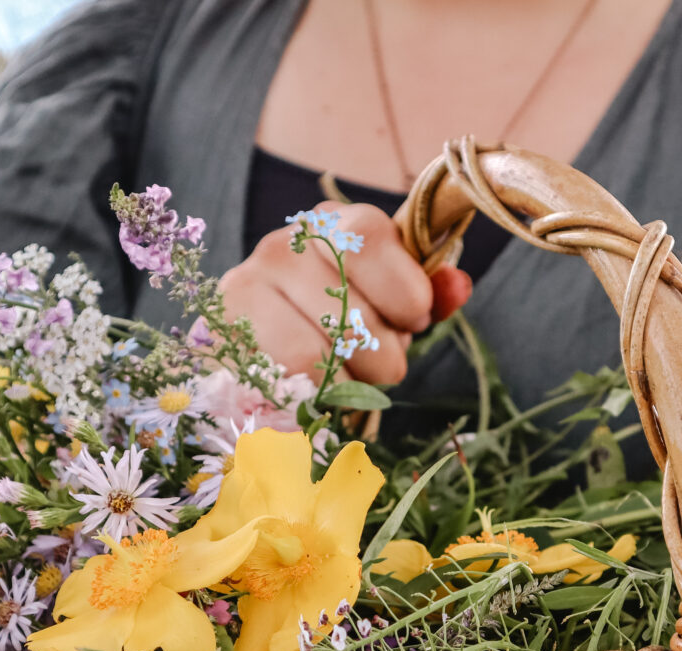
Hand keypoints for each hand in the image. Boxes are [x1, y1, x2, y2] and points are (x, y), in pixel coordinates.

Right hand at [217, 201, 469, 384]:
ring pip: (322, 355)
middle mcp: (282, 246)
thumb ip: (426, 295)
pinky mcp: (224, 335)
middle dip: (383, 354)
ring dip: (349, 382)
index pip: (371, 236)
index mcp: (330, 224)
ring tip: (342, 374)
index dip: (405, 290)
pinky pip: (291, 380)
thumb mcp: (387, 302)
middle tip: (374, 359)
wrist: (258, 349)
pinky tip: (312, 387)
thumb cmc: (336, 321)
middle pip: (354, 313)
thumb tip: (457, 288)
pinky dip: (316, 396)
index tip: (414, 320)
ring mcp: (246, 288)